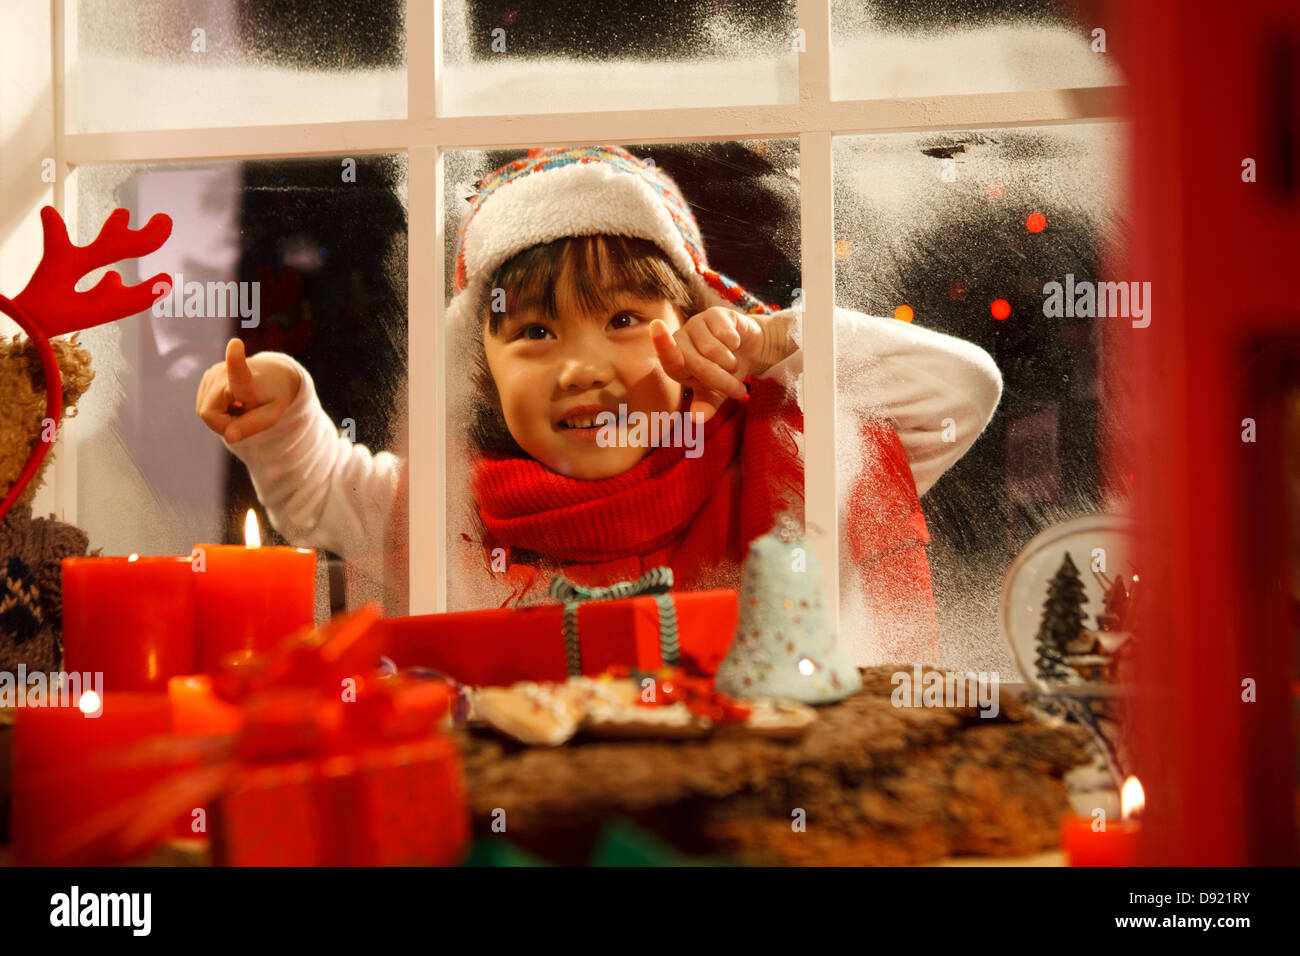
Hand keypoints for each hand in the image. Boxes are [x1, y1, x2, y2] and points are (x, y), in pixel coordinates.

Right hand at [196, 338, 300, 442]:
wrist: (274, 376)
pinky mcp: (207, 376)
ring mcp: (213, 373)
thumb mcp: (272, 415)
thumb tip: (228, 437)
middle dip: (226, 424)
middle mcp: (225, 372)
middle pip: (210, 415)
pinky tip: (233, 400)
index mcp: (249, 380)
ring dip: (224, 418)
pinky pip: (205, 408)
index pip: (239, 372)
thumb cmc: (274, 397)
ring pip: (205, 413)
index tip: (235, 343)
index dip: (235, 360)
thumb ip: (252, 426)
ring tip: (241, 405)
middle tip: (246, 415)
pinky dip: (219, 411)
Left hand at [650, 307, 768, 425]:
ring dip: (730, 364)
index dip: (663, 345)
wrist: (749, 350)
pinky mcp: (714, 314)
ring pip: (713, 350)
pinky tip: (735, 343)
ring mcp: (696, 324)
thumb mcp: (716, 395)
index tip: (656, 327)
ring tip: (733, 365)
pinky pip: (726, 334)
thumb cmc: (725, 373)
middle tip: (739, 392)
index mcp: (676, 362)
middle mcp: (681, 340)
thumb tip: (697, 418)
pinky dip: (735, 345)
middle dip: (721, 382)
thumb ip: (705, 405)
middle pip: (697, 363)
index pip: (668, 358)